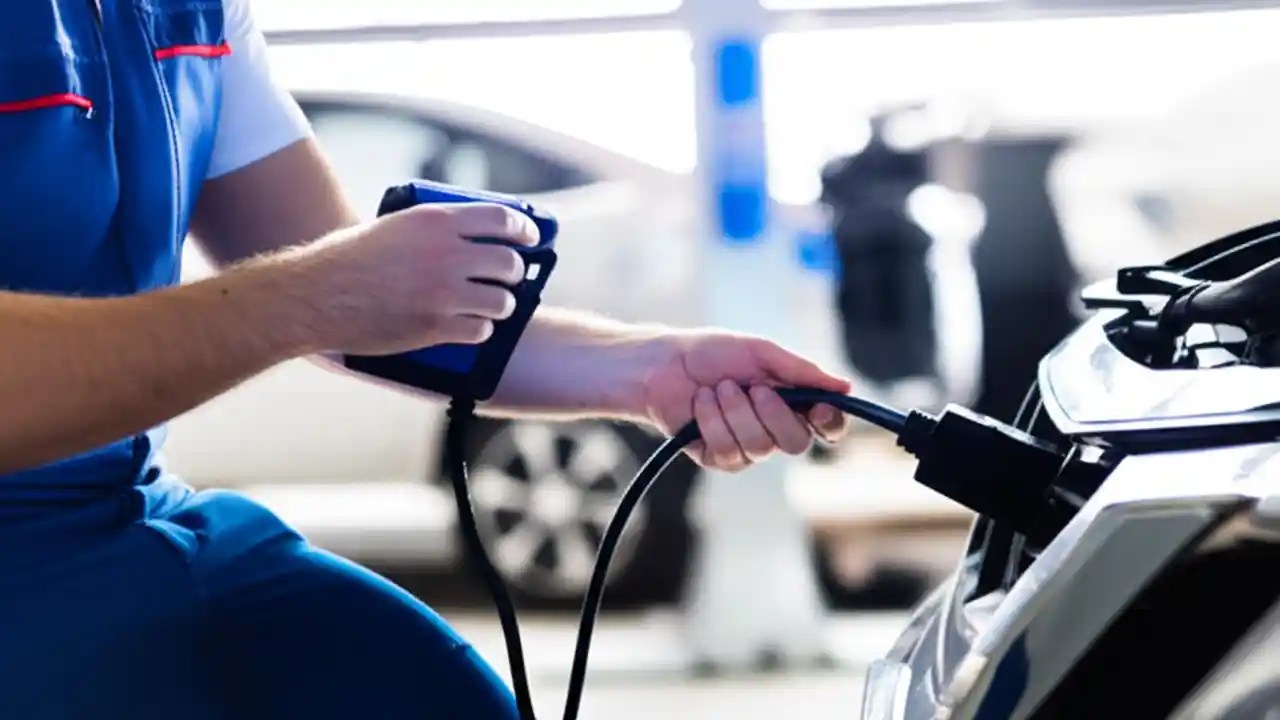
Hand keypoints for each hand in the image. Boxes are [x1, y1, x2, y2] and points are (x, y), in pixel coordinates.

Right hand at [300, 203, 538, 354]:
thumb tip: (469, 238)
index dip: (524, 230)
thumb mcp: (394, 226)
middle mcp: (446, 254)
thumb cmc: (347, 259)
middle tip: (508, 278)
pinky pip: (481, 330)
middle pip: (509, 264)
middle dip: (514, 273)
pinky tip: (470, 327)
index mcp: (435, 221)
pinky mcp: (435, 327)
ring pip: (502, 301)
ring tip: (490, 306)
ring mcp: (443, 293)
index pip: (502, 219)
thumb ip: (433, 230)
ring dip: (501, 305)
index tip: (530, 238)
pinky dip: (480, 330)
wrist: (316, 296)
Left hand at [640, 332, 851, 470]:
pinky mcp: (718, 459)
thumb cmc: (712, 354)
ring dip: (736, 412)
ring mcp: (746, 448)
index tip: (820, 407)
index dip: (830, 423)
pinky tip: (701, 403)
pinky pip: (729, 452)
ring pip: (760, 448)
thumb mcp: (761, 353)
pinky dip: (713, 422)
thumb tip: (845, 387)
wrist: (663, 364)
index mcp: (792, 403)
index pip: (826, 426)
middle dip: (774, 413)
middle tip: (753, 387)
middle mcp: (774, 429)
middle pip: (797, 443)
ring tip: (716, 389)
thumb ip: (801, 372)